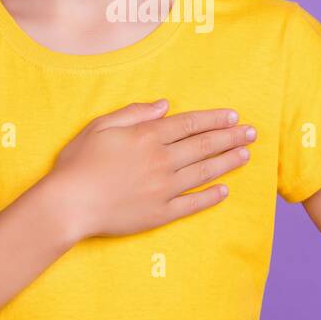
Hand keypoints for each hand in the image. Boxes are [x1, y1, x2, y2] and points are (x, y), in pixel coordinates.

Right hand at [45, 100, 256, 241]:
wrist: (68, 204)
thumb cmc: (78, 163)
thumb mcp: (100, 126)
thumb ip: (134, 113)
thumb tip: (164, 105)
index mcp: (147, 137)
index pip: (190, 124)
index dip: (214, 119)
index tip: (233, 116)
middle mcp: (161, 161)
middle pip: (204, 145)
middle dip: (230, 137)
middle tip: (252, 133)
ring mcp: (163, 189)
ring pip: (204, 172)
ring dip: (228, 162)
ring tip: (245, 155)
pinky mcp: (160, 213)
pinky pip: (192, 204)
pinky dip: (210, 197)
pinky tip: (224, 191)